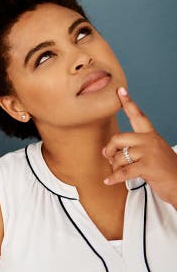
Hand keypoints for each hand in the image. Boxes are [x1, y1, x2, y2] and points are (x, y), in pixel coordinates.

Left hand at [102, 87, 176, 205]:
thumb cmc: (164, 171)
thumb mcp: (152, 154)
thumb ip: (133, 149)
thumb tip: (107, 151)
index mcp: (152, 136)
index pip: (138, 117)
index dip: (128, 103)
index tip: (120, 91)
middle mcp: (151, 141)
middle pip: (118, 137)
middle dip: (109, 149)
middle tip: (109, 157)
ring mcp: (150, 153)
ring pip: (119, 156)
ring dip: (114, 166)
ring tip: (118, 172)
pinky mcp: (148, 166)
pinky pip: (123, 171)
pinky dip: (113, 177)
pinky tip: (108, 180)